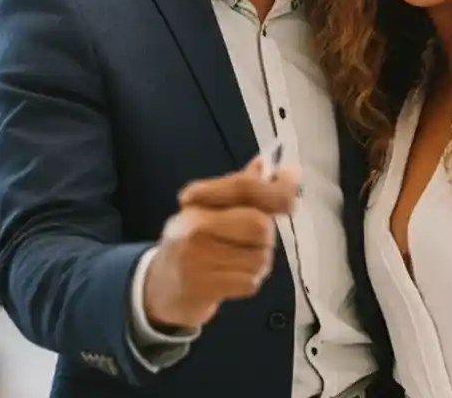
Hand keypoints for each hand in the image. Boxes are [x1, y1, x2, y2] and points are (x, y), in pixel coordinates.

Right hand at [142, 155, 300, 329]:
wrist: (158, 287)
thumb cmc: (194, 244)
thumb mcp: (210, 210)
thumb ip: (240, 189)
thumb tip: (266, 164)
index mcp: (198, 200)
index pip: (245, 187)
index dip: (277, 184)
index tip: (293, 176)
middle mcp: (194, 225)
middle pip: (260, 225)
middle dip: (266, 238)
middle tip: (250, 243)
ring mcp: (195, 256)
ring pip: (260, 257)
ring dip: (258, 263)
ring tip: (237, 263)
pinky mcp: (201, 286)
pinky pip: (249, 282)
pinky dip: (248, 282)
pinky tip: (230, 279)